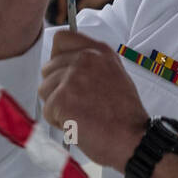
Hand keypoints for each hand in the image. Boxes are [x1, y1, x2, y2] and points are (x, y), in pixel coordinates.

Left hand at [37, 31, 147, 170]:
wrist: (132, 138)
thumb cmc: (125, 115)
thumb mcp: (114, 75)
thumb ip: (92, 64)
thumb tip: (68, 63)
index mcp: (99, 51)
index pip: (62, 39)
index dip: (58, 58)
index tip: (65, 73)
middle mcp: (85, 59)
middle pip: (49, 68)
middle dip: (57, 88)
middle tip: (77, 103)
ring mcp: (73, 78)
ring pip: (45, 89)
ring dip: (57, 106)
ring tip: (79, 114)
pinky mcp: (62, 99)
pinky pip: (47, 110)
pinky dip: (58, 122)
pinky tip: (77, 124)